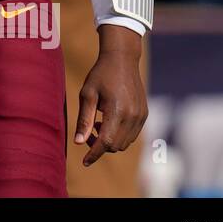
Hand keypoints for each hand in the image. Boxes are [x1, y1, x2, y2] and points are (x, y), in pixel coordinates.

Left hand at [75, 25, 146, 166]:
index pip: (105, 142)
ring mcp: (141, 116)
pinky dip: (119, 135)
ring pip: (124, 143)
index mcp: (117, 111)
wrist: (122, 59)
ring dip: (110, 141)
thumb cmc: (100, 75)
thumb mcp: (87, 94)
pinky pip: (132, 135)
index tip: (84, 162)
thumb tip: (78, 143)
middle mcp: (132, 116)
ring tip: (97, 124)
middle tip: (87, 133)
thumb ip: (83, 120)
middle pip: (115, 146)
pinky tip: (108, 121)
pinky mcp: (144, 115)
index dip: (94, 154)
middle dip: (99, 146)